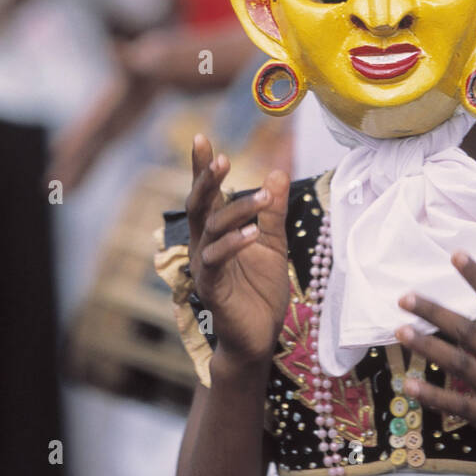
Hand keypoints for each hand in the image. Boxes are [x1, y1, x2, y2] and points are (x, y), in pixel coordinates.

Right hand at [187, 134, 289, 370]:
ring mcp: (205, 266)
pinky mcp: (212, 288)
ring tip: (264, 197)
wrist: (260, 336)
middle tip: (223, 158)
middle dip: (207, 180)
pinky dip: (234, 244)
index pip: (206, 194)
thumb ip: (272, 211)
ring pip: (212, 229)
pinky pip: (217, 260)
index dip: (202, 168)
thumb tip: (277, 171)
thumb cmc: (260, 290)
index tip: (202, 139)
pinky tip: (252, 233)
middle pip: (198, 206)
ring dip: (237, 210)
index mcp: (214, 232)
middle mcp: (203, 245)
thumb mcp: (272, 242)